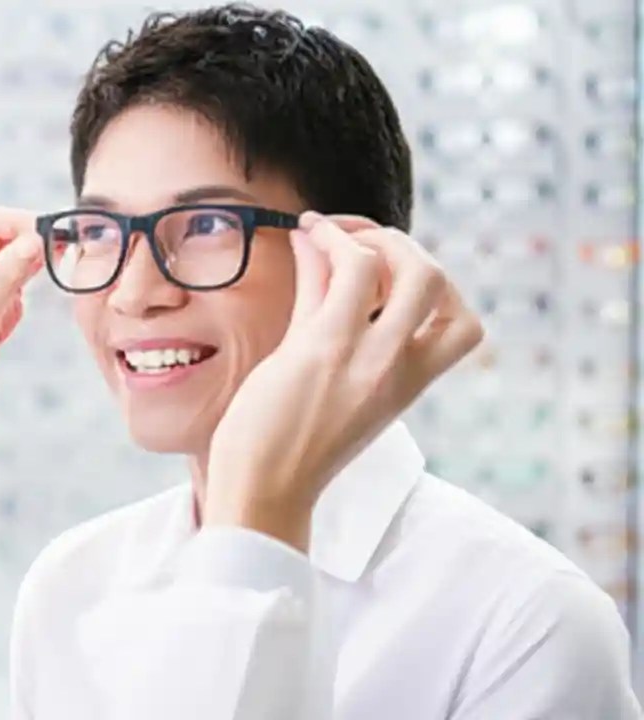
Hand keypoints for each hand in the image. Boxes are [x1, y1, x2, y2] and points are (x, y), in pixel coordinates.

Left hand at [0, 206, 43, 464]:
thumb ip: (5, 279)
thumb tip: (36, 239)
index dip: (16, 222)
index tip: (51, 234)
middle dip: (24, 249)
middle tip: (60, 257)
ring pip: (4, 269)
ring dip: (19, 282)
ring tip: (9, 317)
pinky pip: (7, 297)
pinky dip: (14, 309)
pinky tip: (1, 336)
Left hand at [202, 213, 483, 550]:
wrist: (263, 488)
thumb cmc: (283, 441)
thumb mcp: (321, 372)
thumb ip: (323, 308)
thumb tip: (314, 245)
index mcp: (408, 384)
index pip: (463, 327)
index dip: (437, 289)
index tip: (389, 273)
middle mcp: (397, 368)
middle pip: (438, 282)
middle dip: (402, 244)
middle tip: (358, 240)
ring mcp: (367, 356)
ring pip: (402, 268)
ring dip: (364, 232)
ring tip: (326, 229)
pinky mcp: (325, 346)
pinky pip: (348, 270)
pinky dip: (330, 238)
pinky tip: (304, 233)